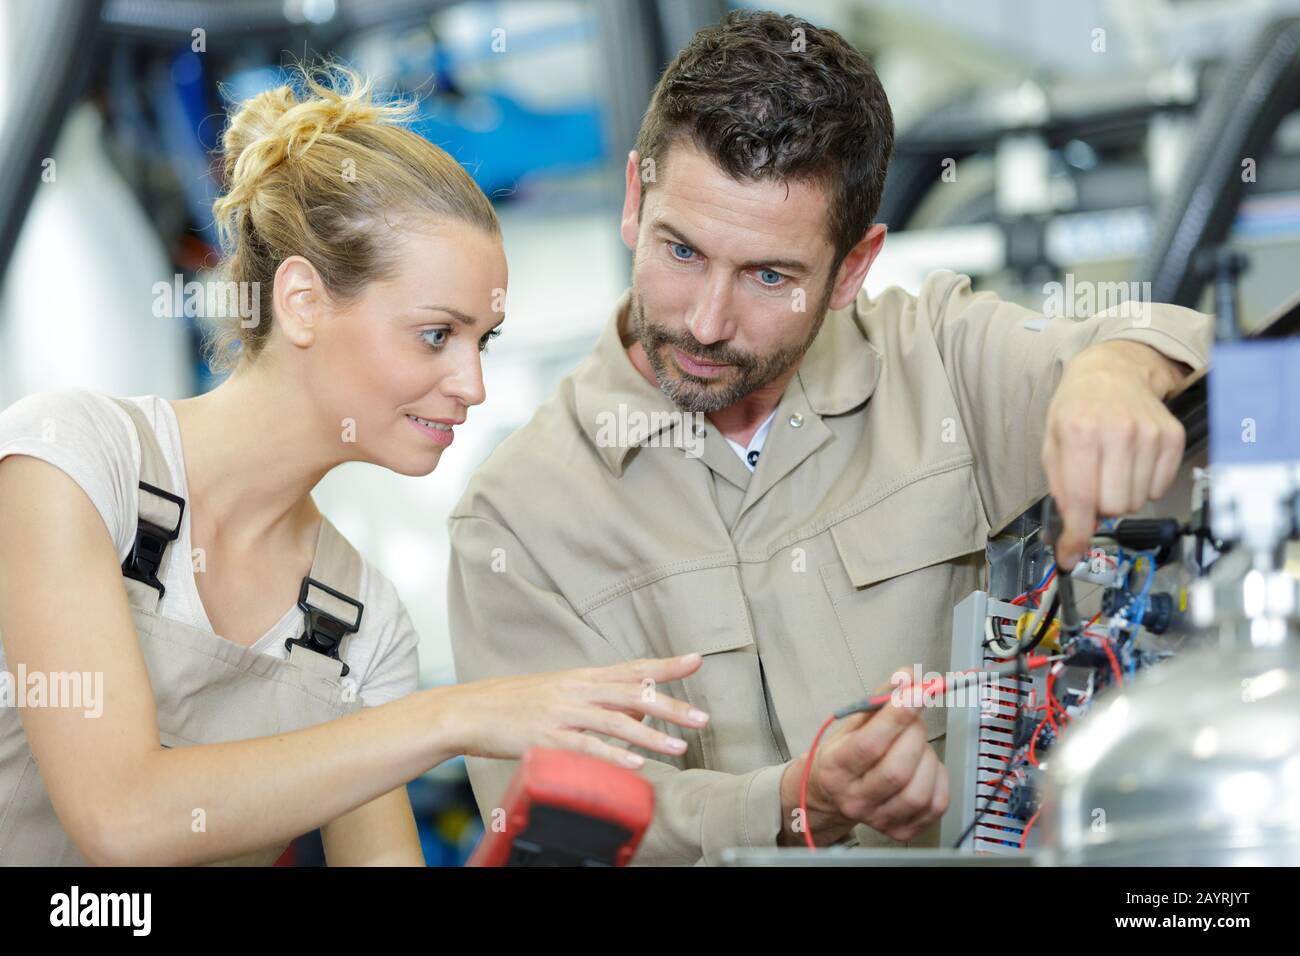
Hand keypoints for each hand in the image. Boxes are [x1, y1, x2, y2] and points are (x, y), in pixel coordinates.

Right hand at [444, 654, 707, 768]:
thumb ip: (599, 699)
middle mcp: (576, 690)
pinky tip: (636, 764)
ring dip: (651, 736)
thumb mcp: (560, 692)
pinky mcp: (546, 737)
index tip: (697, 660)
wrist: (469, 710)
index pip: (632, 667)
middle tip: (703, 717)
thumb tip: (639, 712)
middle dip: (670, 705)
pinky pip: (586, 747)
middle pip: (632, 694)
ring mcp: (562, 713)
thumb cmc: (516, 703)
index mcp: (581, 677)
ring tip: (679, 747)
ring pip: (615, 722)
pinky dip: (613, 755)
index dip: (665, 665)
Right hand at [782, 669, 948, 845]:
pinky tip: (925, 766)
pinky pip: (936, 803)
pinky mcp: (902, 831)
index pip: (870, 745)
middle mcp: (854, 799)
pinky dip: (938, 777)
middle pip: (897, 770)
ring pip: (918, 790)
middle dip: (914, 734)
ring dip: (927, 757)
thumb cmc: (845, 754)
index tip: (916, 692)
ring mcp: (879, 819)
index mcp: (835, 768)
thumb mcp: (852, 723)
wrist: (832, 795)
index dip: (897, 717)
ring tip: (916, 744)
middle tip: (914, 716)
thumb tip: (907, 676)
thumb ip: (879, 699)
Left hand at [1041, 341, 1187, 566]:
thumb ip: (1060, 490)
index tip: (1071, 556)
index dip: (1076, 536)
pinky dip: (1142, 485)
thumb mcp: (1052, 444)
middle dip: (1098, 506)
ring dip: (1120, 495)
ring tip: (1111, 467)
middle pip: (1113, 507)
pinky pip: (1158, 488)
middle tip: (1093, 483)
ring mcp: (1149, 434)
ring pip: (1136, 502)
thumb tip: (1070, 536)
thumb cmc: (1077, 409)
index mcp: (1079, 433)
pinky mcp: (1172, 437)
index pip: (1082, 500)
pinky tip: (1131, 462)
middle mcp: (1117, 432)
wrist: (1112, 372)